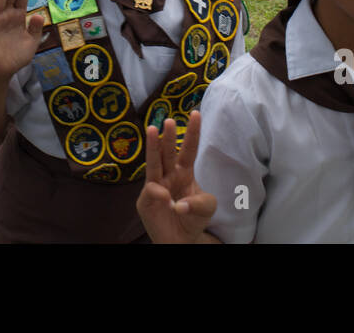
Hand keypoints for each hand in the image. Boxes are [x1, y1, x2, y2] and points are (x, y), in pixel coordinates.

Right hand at [137, 112, 216, 243]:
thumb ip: (200, 203)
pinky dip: (159, 193)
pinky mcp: (146, 200)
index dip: (192, 132)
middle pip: (168, 152)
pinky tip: (167, 200)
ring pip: (153, 163)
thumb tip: (177, 204)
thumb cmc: (193, 217)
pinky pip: (152, 191)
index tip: (195, 113)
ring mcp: (156, 185)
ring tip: (151, 130)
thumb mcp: (207, 208)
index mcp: (184, 171)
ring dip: (152, 146)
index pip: (189, 148)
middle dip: (168, 136)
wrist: (181, 239)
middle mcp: (168, 174)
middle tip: (169, 120)